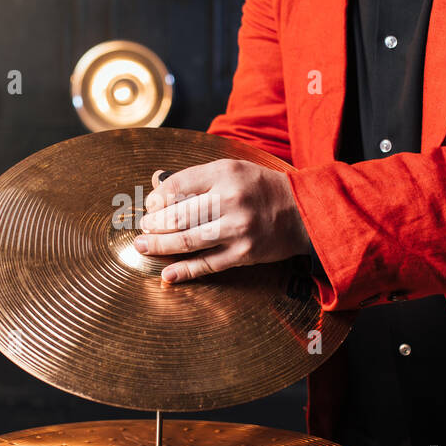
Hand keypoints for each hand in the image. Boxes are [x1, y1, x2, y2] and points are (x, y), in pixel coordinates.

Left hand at [133, 158, 312, 282]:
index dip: (157, 198)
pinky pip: (207, 264)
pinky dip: (184, 271)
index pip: (178, 185)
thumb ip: (196, 178)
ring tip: (143, 247)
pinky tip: (167, 274)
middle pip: (179, 215)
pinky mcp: (244, 253)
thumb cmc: (260, 188)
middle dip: (154, 224)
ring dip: (160, 246)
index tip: (150, 206)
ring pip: (188, 240)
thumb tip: (157, 183)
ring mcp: (237, 228)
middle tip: (143, 229)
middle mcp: (230, 199)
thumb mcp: (232, 170)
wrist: (302, 210)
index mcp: (225, 173)